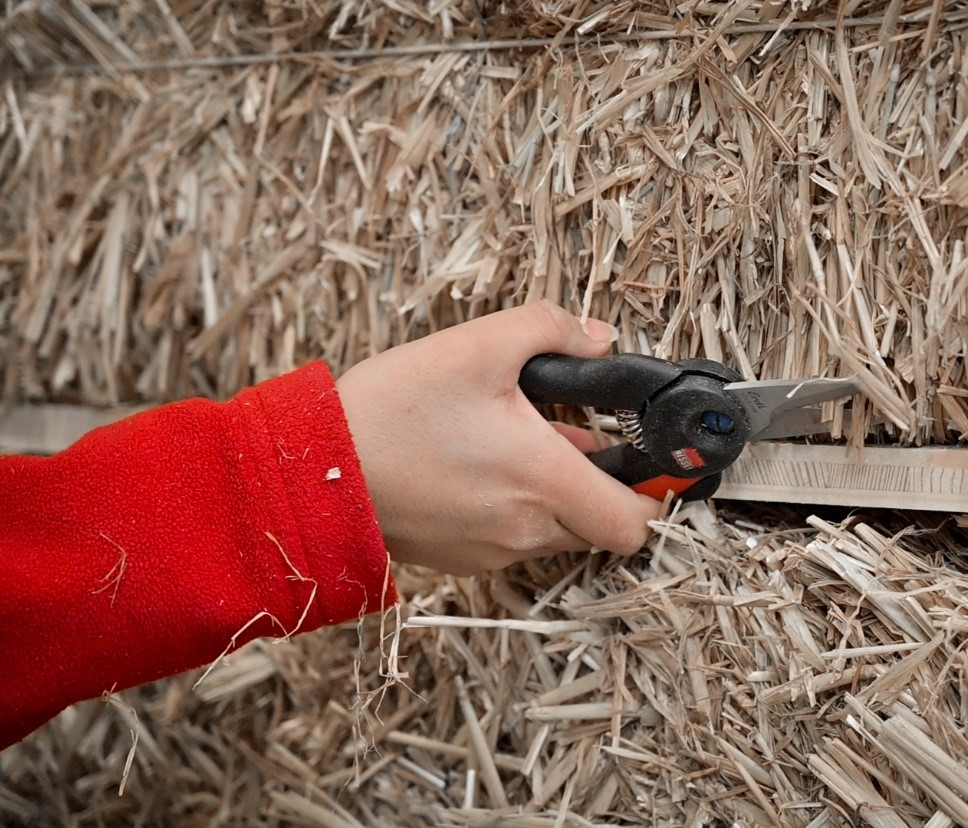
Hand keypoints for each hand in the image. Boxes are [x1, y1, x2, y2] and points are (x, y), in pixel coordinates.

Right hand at [335, 301, 663, 575]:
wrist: (313, 471)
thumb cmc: (389, 413)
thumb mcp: (477, 346)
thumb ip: (550, 329)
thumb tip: (597, 338)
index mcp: (544, 482)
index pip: (636, 523)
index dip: (654, 495)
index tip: (649, 463)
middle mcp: (526, 530)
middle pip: (600, 527)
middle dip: (599, 485)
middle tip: (572, 439)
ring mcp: (492, 551)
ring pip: (555, 533)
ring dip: (554, 495)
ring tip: (514, 444)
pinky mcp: (460, 558)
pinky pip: (512, 540)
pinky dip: (514, 509)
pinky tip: (480, 466)